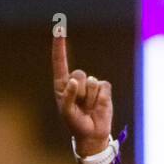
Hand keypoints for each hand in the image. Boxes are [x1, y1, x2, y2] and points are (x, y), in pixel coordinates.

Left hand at [52, 34, 112, 152]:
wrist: (92, 134)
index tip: (59, 29)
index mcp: (63, 85)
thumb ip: (67, 97)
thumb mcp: (67, 112)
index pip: (60, 62)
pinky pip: (103, 87)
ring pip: (92, 82)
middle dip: (79, 92)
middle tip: (79, 106)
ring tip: (88, 108)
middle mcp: (76, 82)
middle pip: (79, 74)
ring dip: (90, 99)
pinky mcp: (104, 89)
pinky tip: (97, 106)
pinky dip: (101, 99)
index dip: (60, 46)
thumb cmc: (75, 123)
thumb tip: (74, 81)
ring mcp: (91, 85)